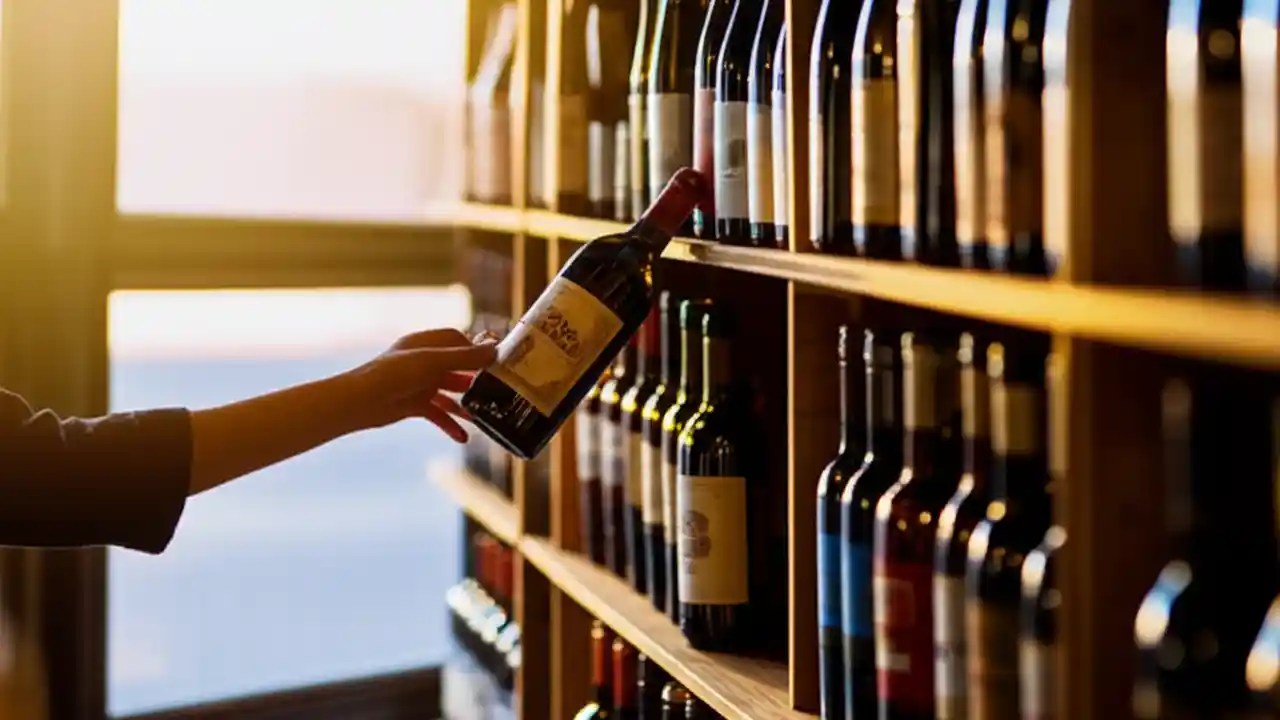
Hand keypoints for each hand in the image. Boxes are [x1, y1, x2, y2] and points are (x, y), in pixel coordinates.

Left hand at [343, 328, 496, 440]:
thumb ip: (465, 357)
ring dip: (467, 406)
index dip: (476, 349)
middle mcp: (424, 362)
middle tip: (499, 391)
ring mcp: (419, 384)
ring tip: (485, 417)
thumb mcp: (433, 362)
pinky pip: (438, 414)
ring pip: (451, 394)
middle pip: (457, 369)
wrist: (361, 402)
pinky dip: (450, 424)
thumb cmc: (394, 374)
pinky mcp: (414, 404)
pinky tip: (463, 437)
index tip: (496, 361)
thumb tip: (495, 350)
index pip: (457, 340)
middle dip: (477, 380)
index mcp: (426, 344)